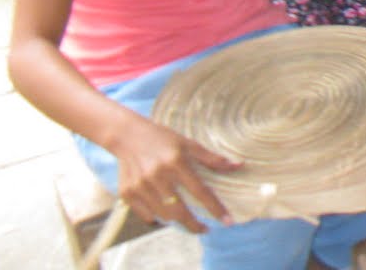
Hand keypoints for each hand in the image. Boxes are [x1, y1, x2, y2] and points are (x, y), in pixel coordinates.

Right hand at [112, 112, 240, 231]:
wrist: (128, 136)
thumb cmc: (163, 139)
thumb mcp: (188, 143)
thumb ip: (212, 158)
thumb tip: (238, 165)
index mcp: (176, 162)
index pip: (200, 191)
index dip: (215, 207)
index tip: (227, 221)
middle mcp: (157, 176)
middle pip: (179, 210)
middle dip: (194, 225)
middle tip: (205, 229)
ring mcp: (140, 186)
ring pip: (163, 216)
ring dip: (177, 221)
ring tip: (187, 219)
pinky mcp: (127, 193)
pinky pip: (146, 215)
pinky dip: (158, 217)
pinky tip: (165, 212)